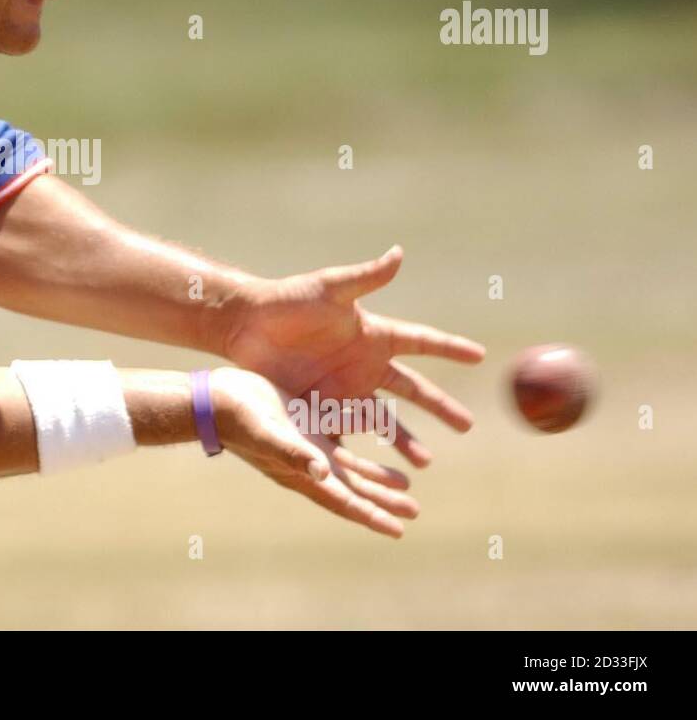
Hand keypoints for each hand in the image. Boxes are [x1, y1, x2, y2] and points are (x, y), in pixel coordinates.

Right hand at [211, 367, 418, 537]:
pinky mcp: (306, 423)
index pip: (344, 501)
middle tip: (413, 511)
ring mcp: (308, 444)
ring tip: (405, 484)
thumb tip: (323, 472)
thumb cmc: (239, 419)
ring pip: (351, 467)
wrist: (216, 399)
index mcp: (301, 474)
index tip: (399, 529)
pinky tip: (380, 439)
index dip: (372, 515)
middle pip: (354, 489)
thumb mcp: (268, 436)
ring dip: (377, 476)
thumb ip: (294, 453)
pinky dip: (362, 443)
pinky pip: (341, 438)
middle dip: (383, 501)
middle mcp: (309, 463)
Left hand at [221, 245, 484, 466]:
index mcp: (373, 335)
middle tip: (467, 425)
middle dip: (440, 407)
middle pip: (412, 389)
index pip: (421, 342)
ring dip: (403, 440)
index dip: (449, 348)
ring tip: (423, 463)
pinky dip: (363, 452)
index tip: (479, 356)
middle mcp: (364, 365)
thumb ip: (365, 278)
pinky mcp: (321, 406)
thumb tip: (399, 253)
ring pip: (383, 420)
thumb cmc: (288, 300)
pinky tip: (376, 474)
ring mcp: (344, 389)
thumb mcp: (329, 289)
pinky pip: (348, 433)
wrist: (246, 325)